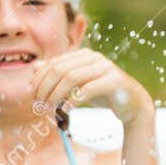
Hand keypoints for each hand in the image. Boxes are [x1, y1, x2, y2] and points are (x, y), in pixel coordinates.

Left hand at [28, 49, 153, 125]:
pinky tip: (66, 110)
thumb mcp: (78, 84)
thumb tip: (35, 67)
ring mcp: (106, 68)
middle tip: (40, 105)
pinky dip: (73, 100)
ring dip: (56, 95)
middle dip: (46, 88)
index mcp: (84, 55)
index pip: (54, 63)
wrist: (132, 104)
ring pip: (71, 78)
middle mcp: (95, 58)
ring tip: (51, 109)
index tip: (32, 95)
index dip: (40, 79)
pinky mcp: (114, 81)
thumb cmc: (103, 94)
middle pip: (60, 70)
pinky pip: (88, 89)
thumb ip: (58, 74)